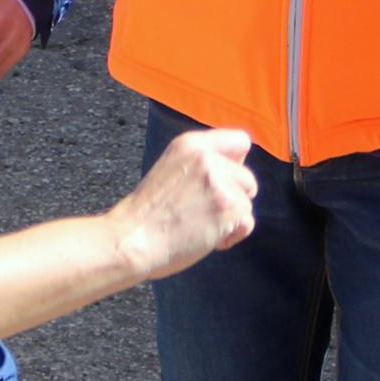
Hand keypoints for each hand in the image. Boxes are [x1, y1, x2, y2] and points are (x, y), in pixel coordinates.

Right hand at [109, 126, 259, 282]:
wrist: (132, 240)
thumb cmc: (148, 213)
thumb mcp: (171, 168)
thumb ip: (201, 163)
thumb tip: (237, 168)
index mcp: (191, 144)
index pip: (240, 141)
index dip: (237, 164)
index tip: (224, 181)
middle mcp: (207, 158)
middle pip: (247, 178)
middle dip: (233, 198)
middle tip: (203, 212)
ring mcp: (219, 183)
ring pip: (246, 204)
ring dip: (229, 220)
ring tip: (199, 226)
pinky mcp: (228, 208)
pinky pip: (247, 225)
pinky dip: (231, 237)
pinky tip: (206, 238)